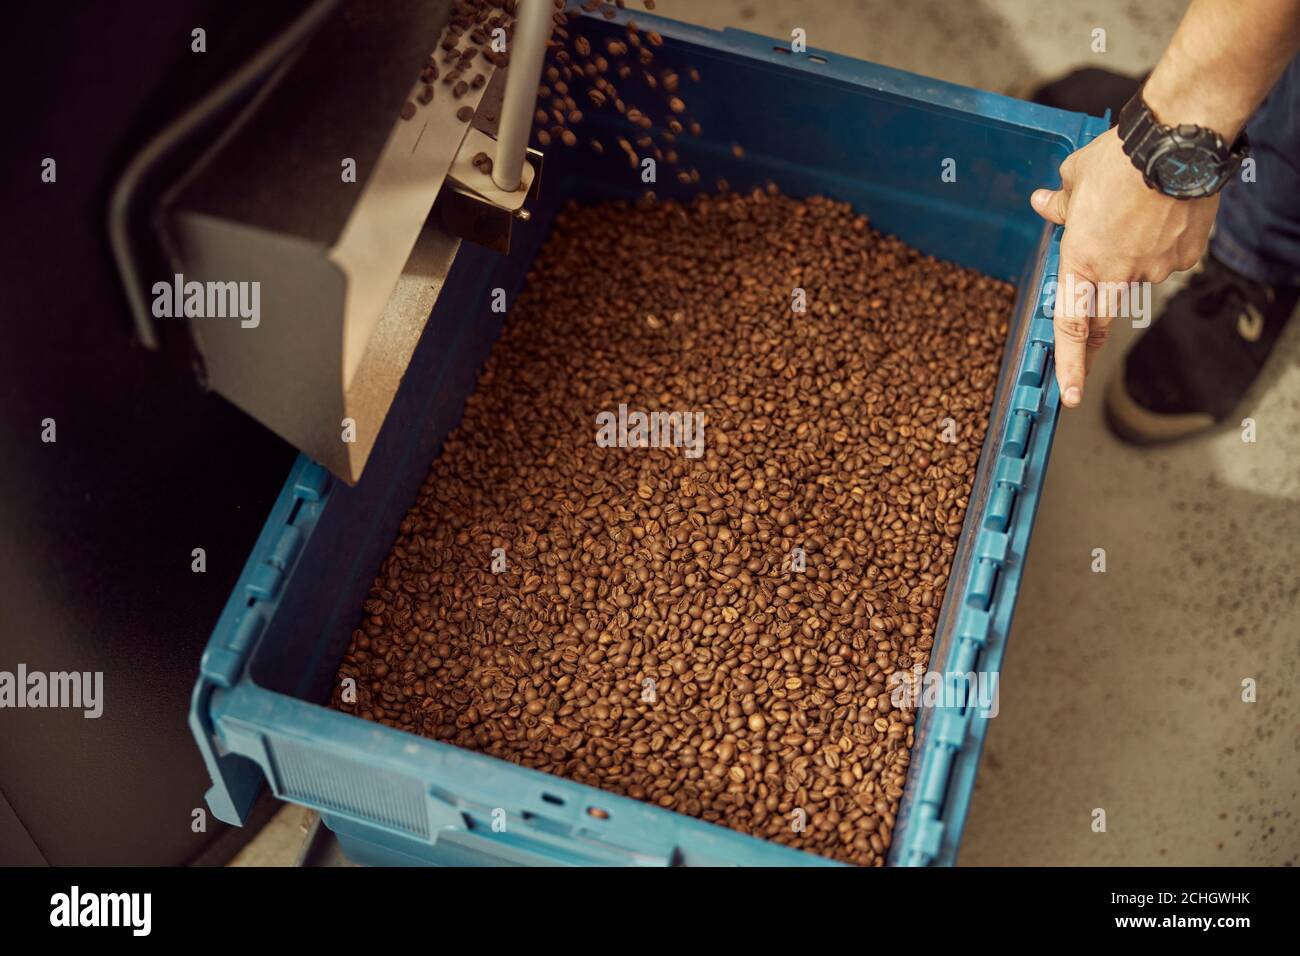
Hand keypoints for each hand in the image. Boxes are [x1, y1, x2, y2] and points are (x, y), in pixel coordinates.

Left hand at [1030, 127, 1217, 405]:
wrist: (1177, 142)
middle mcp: (1116, 274)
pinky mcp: (1185, 258)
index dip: (1069, 365)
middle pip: (1102, 319)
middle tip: (1087, 352)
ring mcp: (1153, 269)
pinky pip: (1167, 262)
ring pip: (1136, 282)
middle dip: (1093, 339)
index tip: (1069, 395)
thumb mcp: (1075, 177)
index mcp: (1081, 261)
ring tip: (1133, 221)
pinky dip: (1160, 246)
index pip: (1071, 326)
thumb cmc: (1120, 158)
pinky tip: (1162, 216)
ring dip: (1129, 266)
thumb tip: (1043, 204)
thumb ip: (1060, 204)